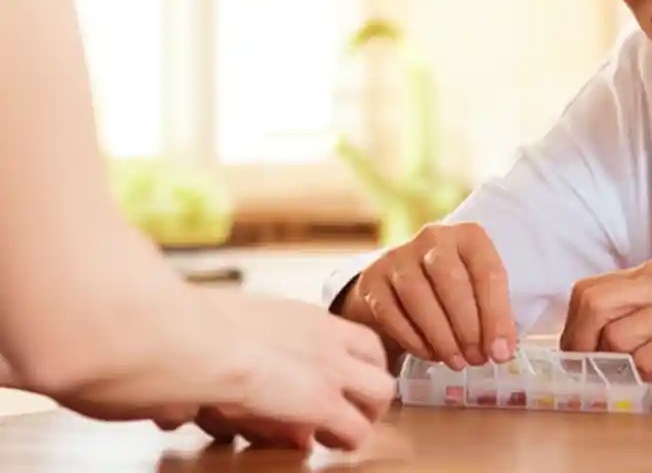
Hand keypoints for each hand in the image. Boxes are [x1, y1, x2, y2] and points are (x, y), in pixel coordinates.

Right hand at [60, 290, 394, 450]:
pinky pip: (356, 428)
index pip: (343, 336)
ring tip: (336, 435)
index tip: (322, 388)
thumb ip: (205, 368)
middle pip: (375, 357)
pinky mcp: (319, 400)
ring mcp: (324, 366)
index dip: (341, 366)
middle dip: (364, 388)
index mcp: (289, 315)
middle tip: (340, 414)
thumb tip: (184, 413)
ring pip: (381, 392)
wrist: (164, 334)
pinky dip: (345, 441)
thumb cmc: (160, 333)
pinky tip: (323, 446)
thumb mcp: (194, 347)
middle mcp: (316, 334)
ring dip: (362, 415)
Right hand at [341, 222, 516, 370]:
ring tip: (456, 362)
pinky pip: (391, 312)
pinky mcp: (373, 279)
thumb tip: (501, 351)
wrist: (401, 284)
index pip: (488, 273)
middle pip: (451, 281)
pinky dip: (413, 339)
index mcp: (469, 236)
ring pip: (418, 296)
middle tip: (476, 359)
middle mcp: (434, 238)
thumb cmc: (452, 290)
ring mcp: (399, 256)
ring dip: (441, 336)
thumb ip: (493, 315)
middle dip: (468, 327)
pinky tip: (430, 355)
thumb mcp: (478, 290)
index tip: (501, 353)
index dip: (497, 316)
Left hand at [560, 261, 651, 380]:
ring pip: (617, 336)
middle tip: (588, 366)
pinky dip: (646, 373)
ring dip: (619, 363)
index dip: (573, 323)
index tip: (576, 349)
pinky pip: (650, 359)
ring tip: (636, 369)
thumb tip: (602, 343)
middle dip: (580, 341)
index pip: (590, 288)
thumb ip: (644, 311)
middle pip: (592, 304)